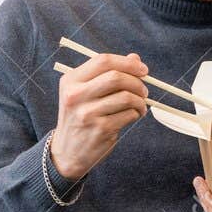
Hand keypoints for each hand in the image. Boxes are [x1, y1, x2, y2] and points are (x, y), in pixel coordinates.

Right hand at [52, 52, 149, 179]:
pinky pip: (129, 114)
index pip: (103, 61)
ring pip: (126, 97)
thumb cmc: (80, 118)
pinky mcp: (101, 129)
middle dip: (137, 82)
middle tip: (144, 91)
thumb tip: (134, 58)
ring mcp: (88, 113)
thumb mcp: (84, 93)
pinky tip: (134, 116)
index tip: (143, 69)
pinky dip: (136, 114)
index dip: (127, 63)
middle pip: (116, 77)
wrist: (68, 152)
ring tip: (140, 106)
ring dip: (140, 101)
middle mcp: (76, 95)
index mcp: (71, 81)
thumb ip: (107, 74)